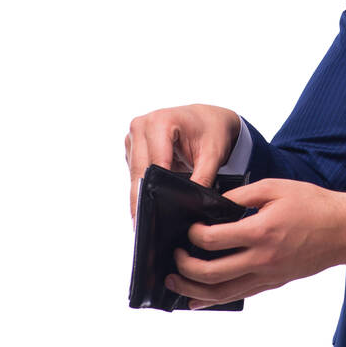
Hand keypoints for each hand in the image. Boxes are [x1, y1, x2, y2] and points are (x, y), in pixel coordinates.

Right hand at [125, 104, 240, 224]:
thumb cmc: (212, 132)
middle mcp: (141, 126)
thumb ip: (202, 178)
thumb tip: (189, 204)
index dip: (152, 191)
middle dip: (141, 199)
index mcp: (161, 122)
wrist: (208, 118)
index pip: (154, 164)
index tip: (150, 216)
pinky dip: (142, 187)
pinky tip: (148, 204)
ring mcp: (133, 136)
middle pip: (138, 171)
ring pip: (133, 174)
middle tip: (142, 228)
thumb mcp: (213, 155)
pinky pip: (134, 172)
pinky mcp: (132, 147)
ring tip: (145, 221)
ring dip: (140, 194)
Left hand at [165, 179, 345, 308]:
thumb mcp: (275, 187)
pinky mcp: (273, 283)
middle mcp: (262, 258)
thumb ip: (241, 193)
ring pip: (221, 293)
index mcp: (261, 230)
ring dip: (193, 290)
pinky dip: (214, 300)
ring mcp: (268, 275)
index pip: (213, 239)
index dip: (194, 235)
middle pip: (211, 274)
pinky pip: (239, 295)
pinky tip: (198, 300)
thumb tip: (213, 202)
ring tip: (175, 283)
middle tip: (174, 257)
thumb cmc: (313, 205)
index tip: (190, 229)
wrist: (344, 230)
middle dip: (184, 267)